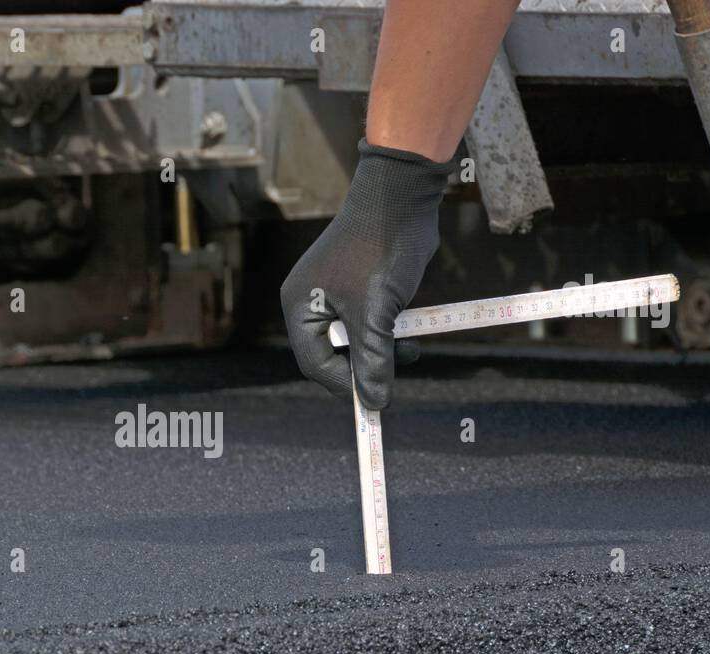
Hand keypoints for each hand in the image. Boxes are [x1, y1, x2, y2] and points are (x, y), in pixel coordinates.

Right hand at [280, 140, 451, 409]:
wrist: (402, 195)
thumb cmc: (381, 250)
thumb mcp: (377, 313)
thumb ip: (374, 360)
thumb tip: (376, 402)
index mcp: (299, 306)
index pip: (314, 363)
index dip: (345, 384)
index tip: (377, 398)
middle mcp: (310, 301)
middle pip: (333, 354)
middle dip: (365, 365)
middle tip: (397, 370)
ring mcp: (334, 292)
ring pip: (354, 340)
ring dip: (381, 349)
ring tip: (410, 348)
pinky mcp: (357, 285)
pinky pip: (367, 321)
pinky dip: (387, 331)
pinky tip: (408, 329)